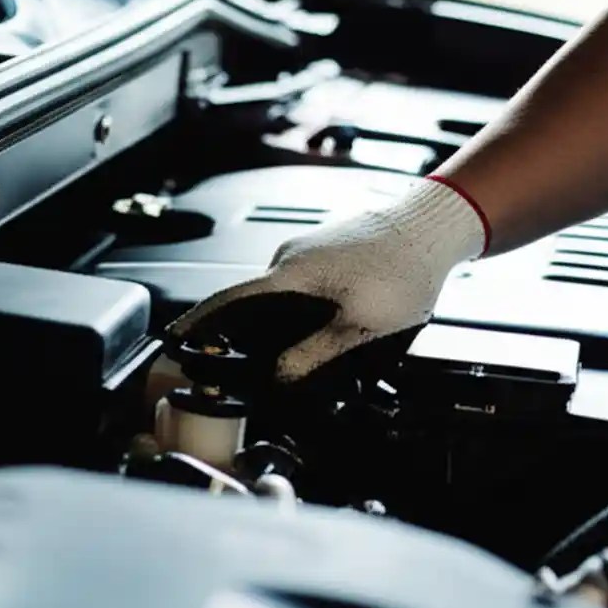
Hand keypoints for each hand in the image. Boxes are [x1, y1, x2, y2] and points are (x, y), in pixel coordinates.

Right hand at [166, 176, 487, 382]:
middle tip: (251, 362)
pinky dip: (309, 308)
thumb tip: (276, 382)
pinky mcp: (329, 251)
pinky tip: (336, 323)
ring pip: (281, 297)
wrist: (434, 226)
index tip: (173, 341)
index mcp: (287, 278)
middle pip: (251, 306)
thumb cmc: (401, 272)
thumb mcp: (359, 329)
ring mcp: (308, 252)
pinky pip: (305, 286)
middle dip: (248, 336)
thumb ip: (312, 357)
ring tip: (310, 347)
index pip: (223, 305)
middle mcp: (289, 259)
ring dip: (285, 324)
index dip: (195, 327)